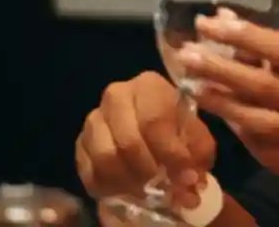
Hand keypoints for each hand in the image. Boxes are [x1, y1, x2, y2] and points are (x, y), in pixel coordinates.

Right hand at [74, 71, 216, 209]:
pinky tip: (126, 191)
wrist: (152, 132)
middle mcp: (116, 96)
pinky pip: (89, 171)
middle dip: (149, 172)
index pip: (154, 121)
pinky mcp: (80, 143)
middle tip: (162, 188)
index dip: (170, 154)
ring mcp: (94, 119)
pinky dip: (109, 188)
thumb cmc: (176, 131)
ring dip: (128, 182)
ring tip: (146, 191)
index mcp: (148, 86)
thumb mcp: (196, 138)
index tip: (184, 176)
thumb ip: (197, 157)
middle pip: (128, 142)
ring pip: (105, 157)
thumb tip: (190, 181)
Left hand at [179, 10, 278, 221]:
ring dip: (226, 104)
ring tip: (195, 87)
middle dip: (223, 68)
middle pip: (270, 85)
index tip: (213, 23)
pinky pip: (274, 155)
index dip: (247, 37)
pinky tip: (228, 123)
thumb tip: (251, 47)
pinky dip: (248, 138)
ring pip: (266, 122)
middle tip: (188, 54)